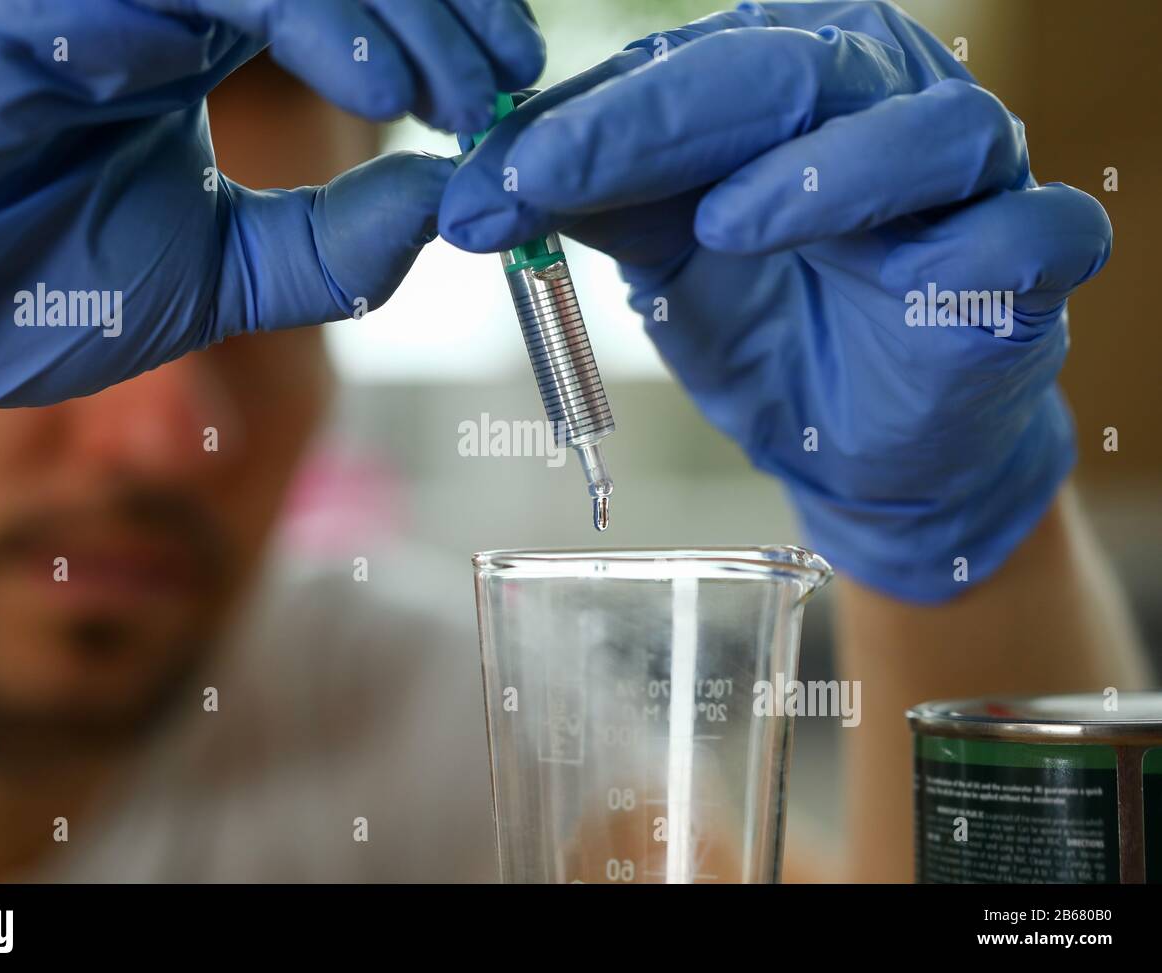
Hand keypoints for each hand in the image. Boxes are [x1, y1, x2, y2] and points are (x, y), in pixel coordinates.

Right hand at [0, 0, 544, 473]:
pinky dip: (315, 10)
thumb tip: (440, 205)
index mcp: (189, 37)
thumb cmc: (33, 296)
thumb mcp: (221, 277)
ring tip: (464, 96)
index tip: (505, 97)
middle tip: (509, 82)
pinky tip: (378, 84)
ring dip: (398, 5)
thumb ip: (332, 247)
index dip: (438, 28)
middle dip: (443, 3)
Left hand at [439, 1, 1109, 601]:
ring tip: (724, 221)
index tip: (482, 186)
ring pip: (925, 132)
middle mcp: (885, 99)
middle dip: (655, 126)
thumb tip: (474, 188)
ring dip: (823, 170)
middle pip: (786, 73)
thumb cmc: (767, 327)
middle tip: (546, 178)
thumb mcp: (660, 255)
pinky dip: (970, 243)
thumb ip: (589, 202)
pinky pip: (1032, 232)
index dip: (580, 126)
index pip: (682, 74)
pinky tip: (904, 275)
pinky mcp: (1031, 256)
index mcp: (792, 79)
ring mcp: (973, 173)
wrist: (862, 443)